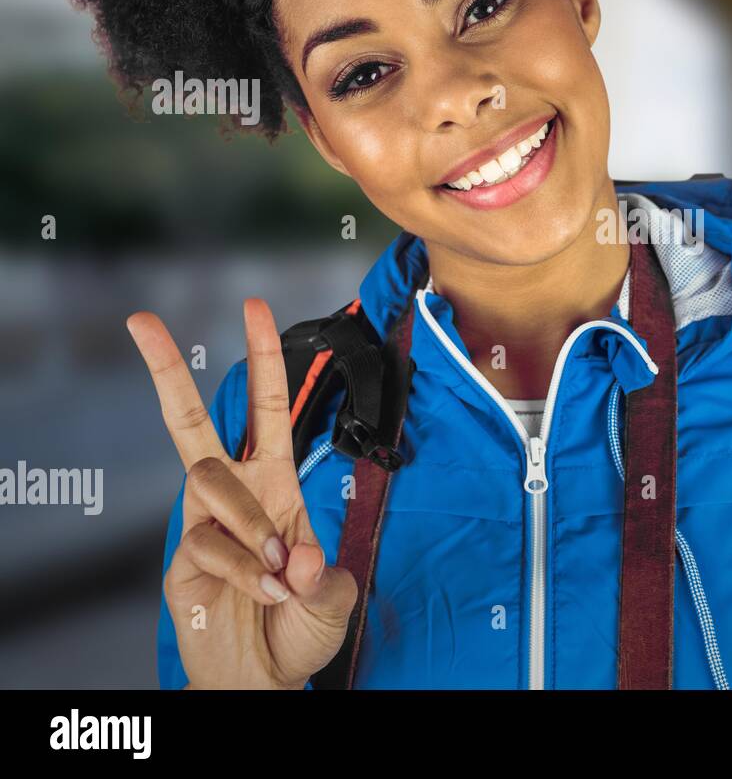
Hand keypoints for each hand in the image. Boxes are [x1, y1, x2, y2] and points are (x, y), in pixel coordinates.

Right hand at [128, 299, 357, 689]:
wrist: (266, 679)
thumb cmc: (299, 627)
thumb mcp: (335, 598)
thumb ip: (326, 576)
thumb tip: (299, 555)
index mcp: (276, 483)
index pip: (267, 410)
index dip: (262, 359)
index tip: (252, 306)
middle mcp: (235, 495)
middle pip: (192, 423)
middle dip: (167, 371)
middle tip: (141, 321)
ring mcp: (203, 525)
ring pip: (211, 483)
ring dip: (252, 523)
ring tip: (281, 571)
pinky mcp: (182, 561)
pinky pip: (208, 544)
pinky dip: (245, 569)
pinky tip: (266, 592)